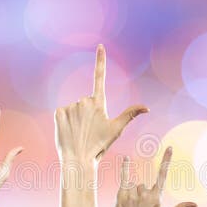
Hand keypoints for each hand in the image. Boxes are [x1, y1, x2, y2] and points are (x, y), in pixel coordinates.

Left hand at [54, 45, 147, 161]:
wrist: (78, 160)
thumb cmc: (99, 146)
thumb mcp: (116, 129)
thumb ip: (130, 114)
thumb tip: (148, 107)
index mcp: (99, 103)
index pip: (100, 77)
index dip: (101, 61)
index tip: (100, 46)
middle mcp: (84, 101)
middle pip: (86, 102)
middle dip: (87, 114)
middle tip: (89, 131)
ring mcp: (70, 106)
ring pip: (74, 109)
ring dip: (76, 119)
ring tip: (79, 134)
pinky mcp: (58, 113)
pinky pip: (62, 113)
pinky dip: (64, 121)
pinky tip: (68, 132)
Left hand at [113, 147, 196, 206]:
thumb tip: (196, 204)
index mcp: (156, 198)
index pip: (163, 174)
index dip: (166, 160)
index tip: (169, 147)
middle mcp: (144, 195)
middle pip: (144, 185)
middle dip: (143, 195)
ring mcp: (131, 196)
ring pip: (135, 186)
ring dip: (135, 194)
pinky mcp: (121, 198)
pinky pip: (124, 180)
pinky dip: (125, 169)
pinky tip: (126, 158)